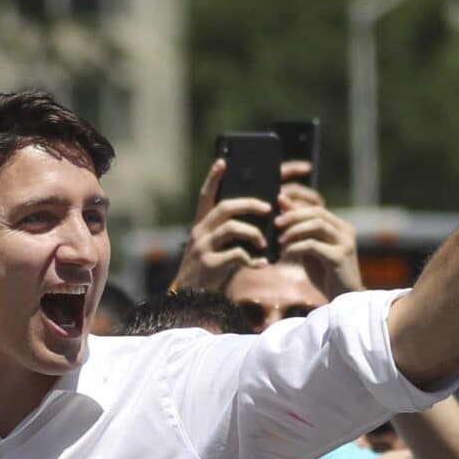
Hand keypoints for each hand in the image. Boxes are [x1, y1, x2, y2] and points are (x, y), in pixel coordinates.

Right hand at [173, 159, 272, 290]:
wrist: (191, 298)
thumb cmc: (209, 269)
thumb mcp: (214, 246)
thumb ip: (230, 233)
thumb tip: (259, 220)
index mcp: (201, 224)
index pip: (205, 195)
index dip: (213, 178)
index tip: (223, 161)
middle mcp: (200, 232)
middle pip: (225, 208)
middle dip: (249, 204)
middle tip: (268, 209)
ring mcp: (203, 248)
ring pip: (232, 229)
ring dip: (254, 233)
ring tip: (264, 244)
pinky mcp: (210, 264)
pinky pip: (237, 255)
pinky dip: (253, 259)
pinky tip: (262, 264)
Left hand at [276, 183, 362, 296]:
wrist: (343, 300)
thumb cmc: (326, 275)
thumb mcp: (311, 249)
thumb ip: (300, 231)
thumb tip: (284, 206)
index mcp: (341, 227)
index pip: (317, 208)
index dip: (297, 207)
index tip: (277, 211)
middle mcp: (346, 231)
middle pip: (318, 213)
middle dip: (294, 216)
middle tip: (276, 223)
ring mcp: (345, 243)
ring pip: (317, 225)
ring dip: (294, 230)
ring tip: (280, 240)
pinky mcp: (340, 257)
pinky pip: (314, 245)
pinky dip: (296, 247)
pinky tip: (286, 253)